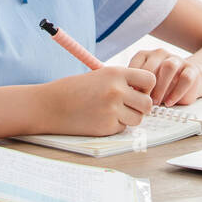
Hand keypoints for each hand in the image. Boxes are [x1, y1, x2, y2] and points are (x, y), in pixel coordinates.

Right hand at [41, 66, 155, 136]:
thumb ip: (122, 82)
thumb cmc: (75, 89)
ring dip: (129, 118)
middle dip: (141, 107)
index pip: (150, 79)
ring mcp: (112, 110)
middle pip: (148, 104)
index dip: (147, 87)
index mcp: (116, 73)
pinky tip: (101, 119)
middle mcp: (117, 91)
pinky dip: (115, 126)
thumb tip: (144, 92)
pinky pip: (122, 128)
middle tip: (129, 105)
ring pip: (137, 119)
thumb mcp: (100, 76)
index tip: (138, 90)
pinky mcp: (106, 127)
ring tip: (113, 112)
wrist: (51, 105)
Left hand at [127, 47, 201, 106]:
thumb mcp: (146, 84)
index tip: (130, 93)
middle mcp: (162, 54)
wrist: (187, 79)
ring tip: (155, 102)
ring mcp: (178, 60)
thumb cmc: (161, 84)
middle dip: (146, 85)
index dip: (133, 78)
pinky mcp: (191, 70)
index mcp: (148, 55)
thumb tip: (125, 96)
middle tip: (142, 100)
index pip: (138, 61)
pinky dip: (176, 92)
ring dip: (161, 87)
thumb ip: (136, 86)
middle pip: (153, 64)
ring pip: (169, 66)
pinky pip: (185, 78)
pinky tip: (169, 102)